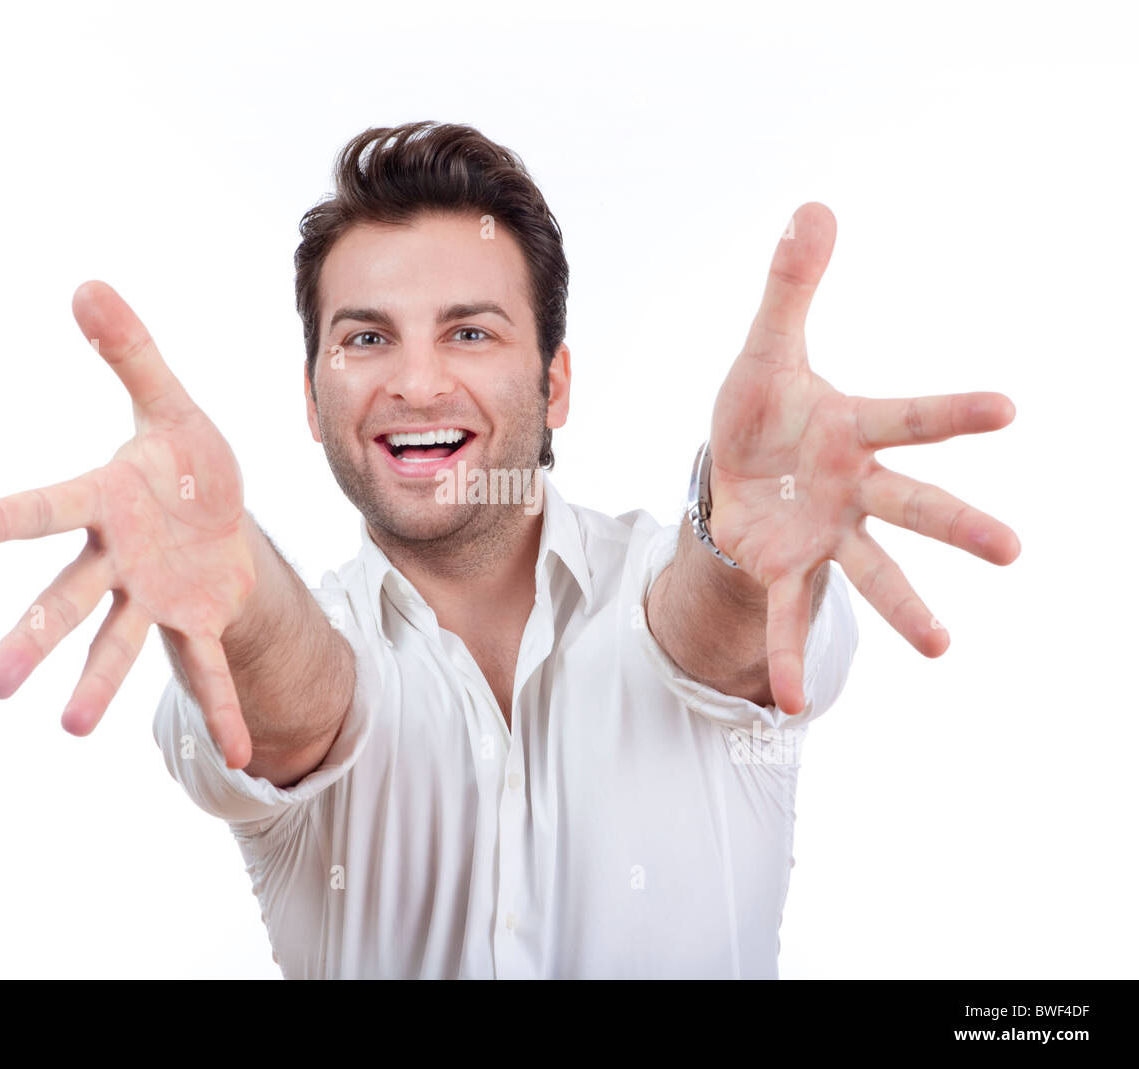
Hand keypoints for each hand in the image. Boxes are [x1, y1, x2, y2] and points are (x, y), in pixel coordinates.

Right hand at [0, 281, 258, 767]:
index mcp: (107, 502)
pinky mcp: (198, 618)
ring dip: (99, 683)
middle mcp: (121, 559)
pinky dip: (222, 709)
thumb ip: (132, 353)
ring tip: (68, 729)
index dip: (2, 519)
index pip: (48, 509)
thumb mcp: (170, 403)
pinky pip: (208, 667)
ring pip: (123, 642)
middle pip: (71, 598)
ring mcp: (157, 595)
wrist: (218, 507)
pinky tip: (242, 756)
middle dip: (35, 637)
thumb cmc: (181, 459)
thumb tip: (88, 284)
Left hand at [706, 203, 1020, 716]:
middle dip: (957, 524)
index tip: (1008, 409)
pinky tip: (794, 704)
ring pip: (870, 571)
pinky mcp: (786, 568)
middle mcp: (854, 488)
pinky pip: (790, 616)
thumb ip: (791, 288)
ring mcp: (824, 534)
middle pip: (912, 505)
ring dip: (904, 607)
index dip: (955, 411)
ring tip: (942, 647)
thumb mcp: (765, 349)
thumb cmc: (763, 407)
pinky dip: (792, 657)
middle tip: (1011, 549)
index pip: (910, 417)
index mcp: (854, 429)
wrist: (733, 462)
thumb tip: (814, 205)